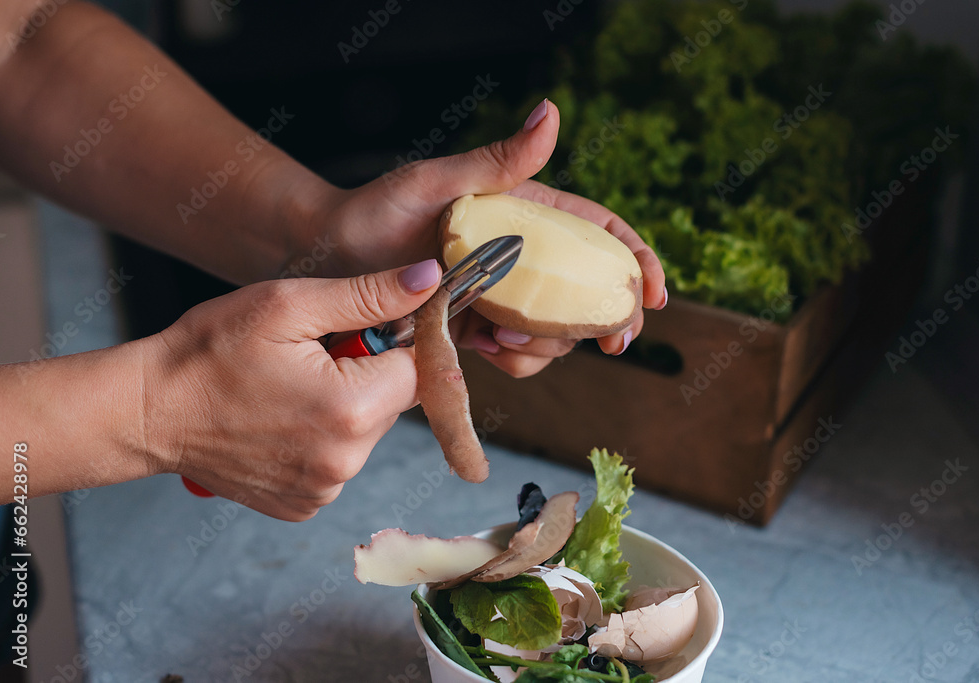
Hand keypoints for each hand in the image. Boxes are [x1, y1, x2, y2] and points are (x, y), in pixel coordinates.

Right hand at [144, 260, 441, 520]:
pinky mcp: (304, 505)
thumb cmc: (210, 352)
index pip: (418, 369)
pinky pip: (338, 462)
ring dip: (345, 406)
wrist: (149, 412)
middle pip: (394, 403)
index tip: (352, 333)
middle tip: (312, 357)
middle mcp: (346, 461)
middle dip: (367, 374)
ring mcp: (324, 490)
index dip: (391, 343)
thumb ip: (369, 295)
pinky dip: (322, 439)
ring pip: (367, 433)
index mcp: (351, 409)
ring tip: (290, 388)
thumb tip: (429, 281)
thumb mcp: (290, 306)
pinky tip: (282, 420)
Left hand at [298, 99, 666, 378]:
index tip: (653, 294)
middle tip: (610, 341)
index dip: (635, 261)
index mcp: (523, 214)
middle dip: (605, 318)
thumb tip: (552, 112)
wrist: (325, 262)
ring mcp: (502, 297)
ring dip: (549, 344)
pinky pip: (518, 356)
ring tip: (505, 341)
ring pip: (556, 330)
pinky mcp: (479, 330)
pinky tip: (488, 351)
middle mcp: (521, 257)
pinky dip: (516, 362)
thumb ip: (497, 161)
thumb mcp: (433, 182)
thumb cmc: (372, 211)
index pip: (597, 233)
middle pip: (588, 290)